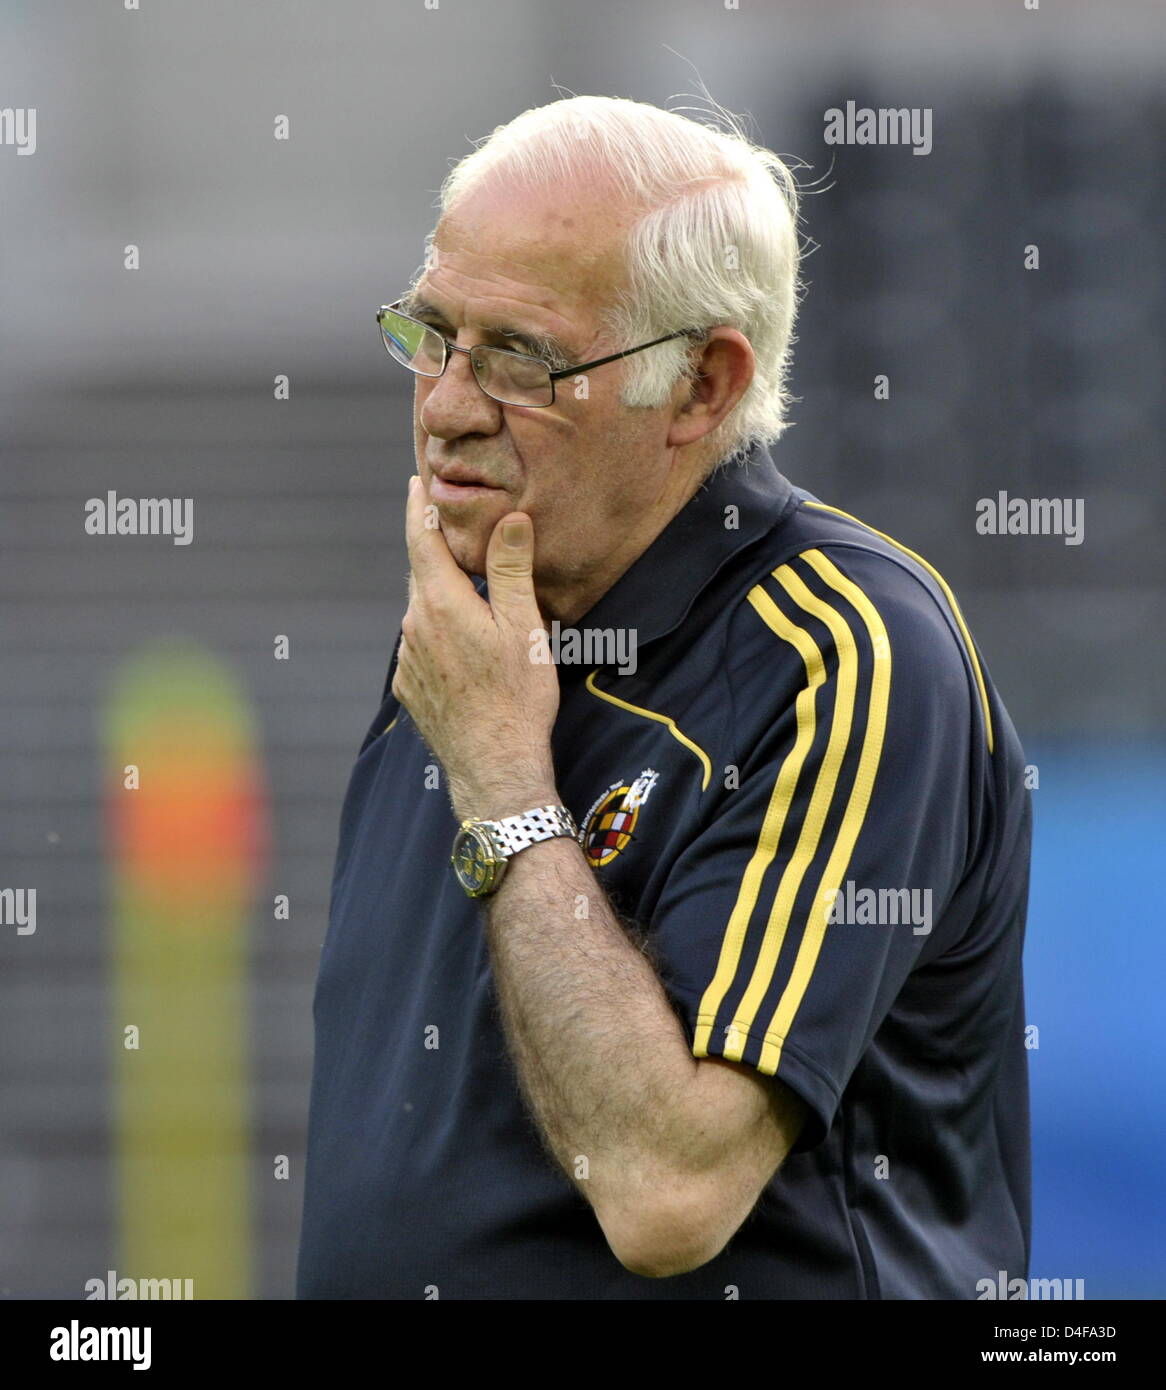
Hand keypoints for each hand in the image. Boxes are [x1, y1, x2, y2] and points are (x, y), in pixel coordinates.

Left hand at [392, 475, 560, 819]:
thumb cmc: (517, 698)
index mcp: (441, 604)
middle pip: (422, 574)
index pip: (420, 541)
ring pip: (423, 612)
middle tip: (451, 527)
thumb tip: (510, 518)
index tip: (415, 481)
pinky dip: (440, 634)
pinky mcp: (410, 687)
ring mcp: (409, 660)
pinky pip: (422, 646)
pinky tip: (467, 648)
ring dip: (442, 597)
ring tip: (470, 593)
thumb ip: (511, 569)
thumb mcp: (523, 627)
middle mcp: (415, 626)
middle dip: (434, 550)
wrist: (494, 767)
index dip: (417, 508)